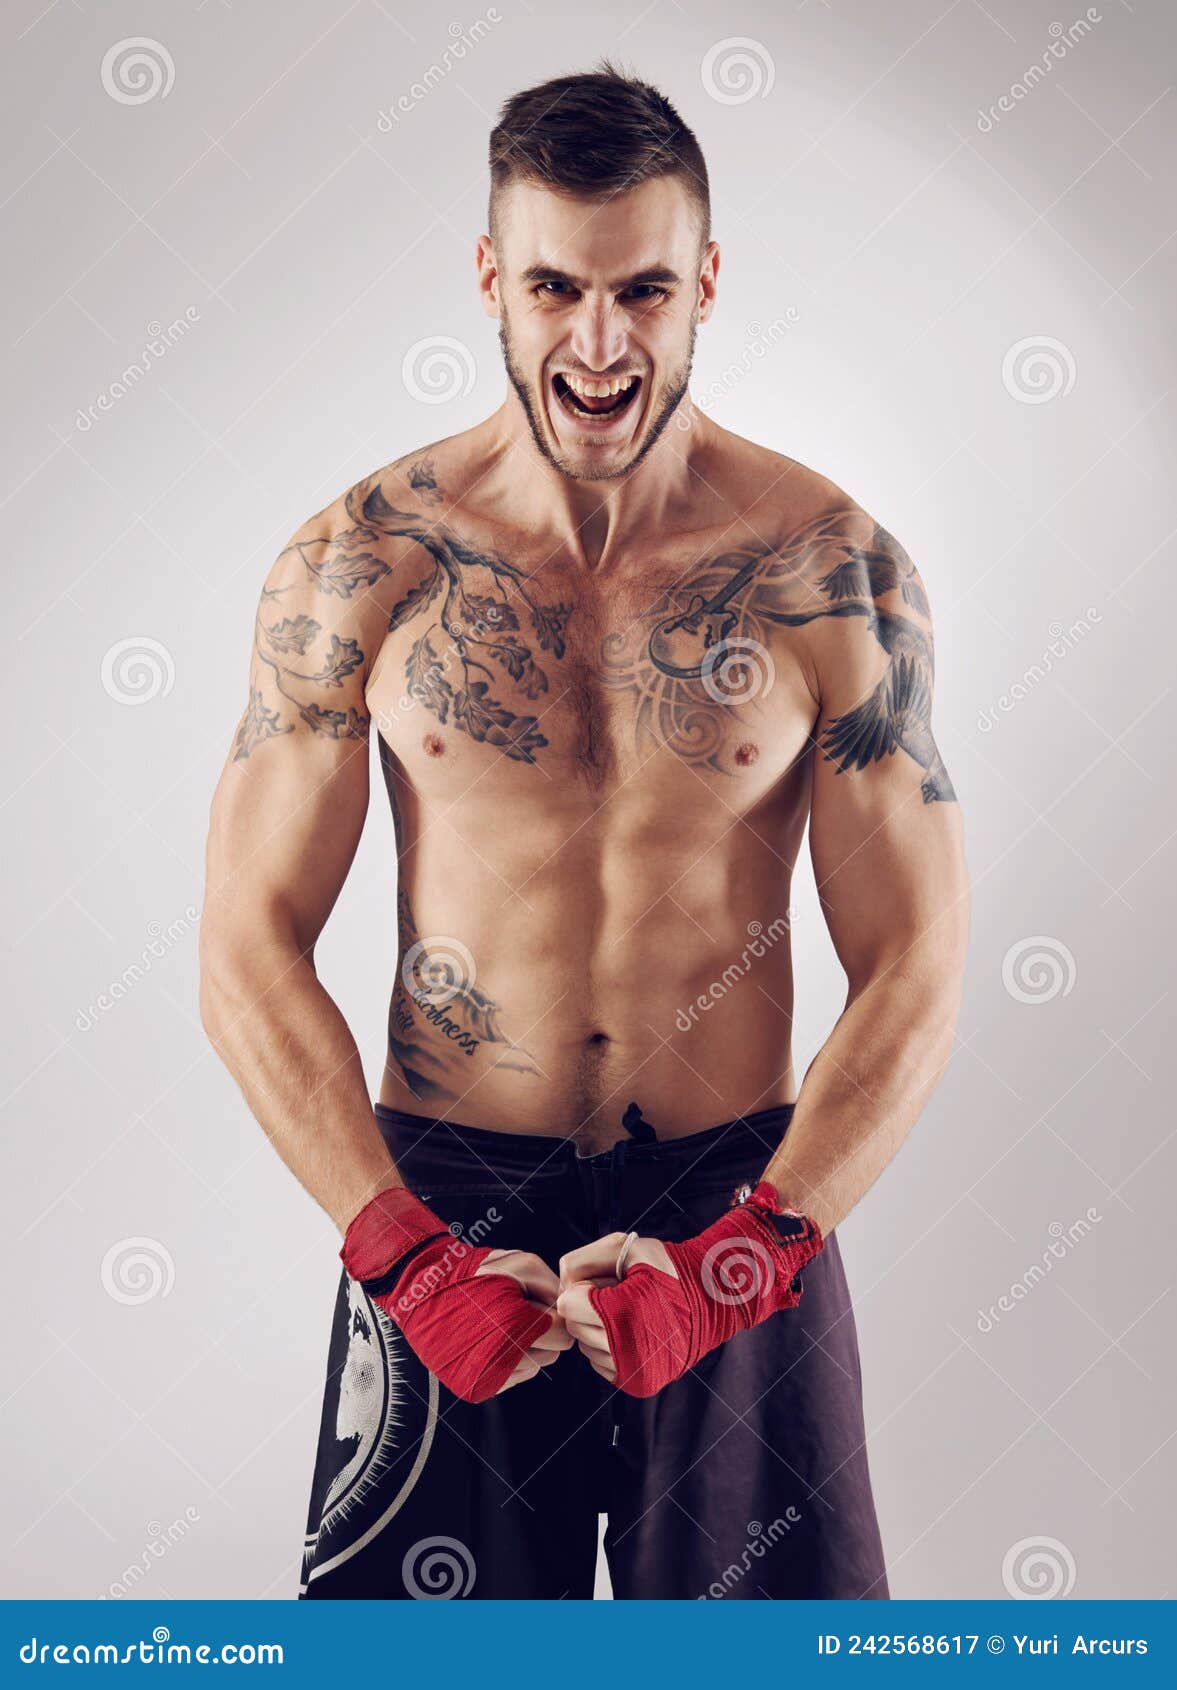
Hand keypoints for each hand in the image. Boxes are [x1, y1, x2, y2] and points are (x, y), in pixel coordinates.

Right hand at [341, 1186, 572, 1403]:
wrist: (423, 1289)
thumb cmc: (473, 1273)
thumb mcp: (521, 1264)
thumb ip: (552, 1288)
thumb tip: (565, 1312)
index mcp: (517, 1327)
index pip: (563, 1335)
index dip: (555, 1317)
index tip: (540, 1305)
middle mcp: (504, 1358)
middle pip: (552, 1354)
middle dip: (543, 1334)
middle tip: (520, 1312)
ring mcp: (489, 1376)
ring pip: (533, 1367)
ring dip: (527, 1348)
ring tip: (501, 1323)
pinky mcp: (477, 1386)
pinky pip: (512, 1377)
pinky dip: (508, 1361)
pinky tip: (490, 1339)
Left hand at [555, 1188, 823, 1397]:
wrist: (713, 1300)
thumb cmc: (668, 1269)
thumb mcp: (626, 1248)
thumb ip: (583, 1259)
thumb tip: (559, 1285)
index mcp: (621, 1314)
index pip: (567, 1304)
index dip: (582, 1287)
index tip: (605, 1281)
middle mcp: (624, 1350)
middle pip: (574, 1326)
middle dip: (587, 1308)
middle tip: (617, 1295)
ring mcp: (632, 1370)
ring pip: (586, 1346)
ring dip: (597, 1328)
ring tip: (628, 1312)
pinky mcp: (637, 1382)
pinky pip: (601, 1363)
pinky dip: (608, 1346)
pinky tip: (633, 1330)